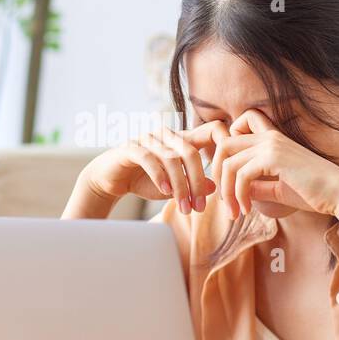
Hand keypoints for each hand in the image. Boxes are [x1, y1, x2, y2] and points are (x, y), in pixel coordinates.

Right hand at [78, 120, 229, 214]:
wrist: (110, 180)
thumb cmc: (145, 181)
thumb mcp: (174, 186)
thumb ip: (193, 184)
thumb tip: (215, 186)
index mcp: (183, 139)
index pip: (212, 130)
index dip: (224, 147)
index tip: (228, 177)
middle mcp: (167, 135)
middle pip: (192, 152)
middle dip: (198, 182)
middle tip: (201, 207)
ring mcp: (148, 139)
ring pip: (172, 159)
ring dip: (181, 187)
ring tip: (185, 208)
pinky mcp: (131, 147)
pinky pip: (149, 159)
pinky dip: (160, 177)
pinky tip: (166, 193)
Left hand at [211, 110, 338, 217]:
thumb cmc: (313, 193)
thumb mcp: (278, 188)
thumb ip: (257, 186)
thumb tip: (235, 191)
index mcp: (272, 139)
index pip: (234, 131)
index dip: (222, 153)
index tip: (227, 180)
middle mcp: (269, 137)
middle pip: (223, 145)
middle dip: (217, 173)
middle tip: (224, 200)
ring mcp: (271, 145)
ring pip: (228, 162)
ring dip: (226, 190)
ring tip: (235, 211)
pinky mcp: (274, 158)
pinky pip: (241, 175)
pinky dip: (239, 195)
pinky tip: (247, 210)